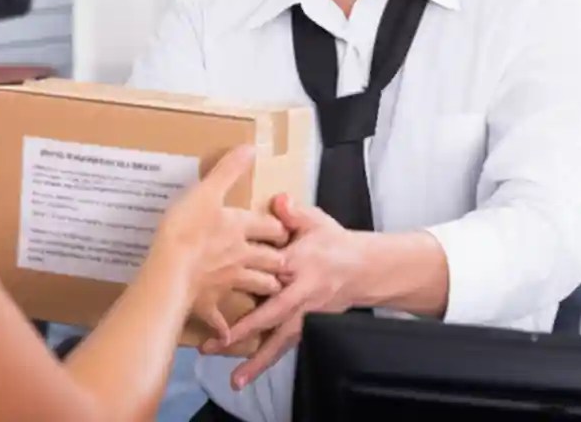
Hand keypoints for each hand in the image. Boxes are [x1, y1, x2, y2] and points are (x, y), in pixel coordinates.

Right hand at [153, 145, 291, 340]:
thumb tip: (250, 147)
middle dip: (280, 261)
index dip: (280, 228)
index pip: (271, 228)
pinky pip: (219, 319)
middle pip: (271, 261)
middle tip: (285, 261)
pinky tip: (225, 334)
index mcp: (241, 229)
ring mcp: (227, 282)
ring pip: (256, 287)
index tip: (286, 229)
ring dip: (264, 288)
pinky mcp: (209, 302)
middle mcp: (241, 257)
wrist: (170, 271)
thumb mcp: (207, 191)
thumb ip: (228, 170)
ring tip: (269, 290)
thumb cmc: (186, 228)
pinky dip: (223, 327)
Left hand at [205, 193, 367, 389]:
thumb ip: (294, 213)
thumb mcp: (316, 222)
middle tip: (215, 345)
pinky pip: (284, 345)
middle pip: (272, 316)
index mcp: (300, 265)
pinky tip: (247, 374)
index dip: (254, 278)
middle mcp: (302, 294)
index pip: (275, 272)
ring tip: (235, 380)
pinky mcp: (306, 325)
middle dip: (243, 332)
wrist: (365, 269)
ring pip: (280, 341)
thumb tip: (279, 200)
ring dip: (257, 361)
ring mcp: (305, 314)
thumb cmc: (335, 243)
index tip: (227, 283)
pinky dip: (267, 361)